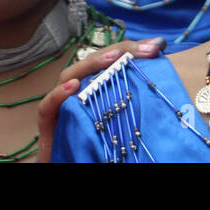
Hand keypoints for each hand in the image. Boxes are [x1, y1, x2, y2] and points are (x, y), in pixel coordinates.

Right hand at [36, 37, 165, 162]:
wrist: (69, 163)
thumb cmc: (97, 146)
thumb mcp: (121, 122)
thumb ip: (133, 106)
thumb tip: (163, 91)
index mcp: (94, 87)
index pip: (111, 61)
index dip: (132, 50)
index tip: (157, 46)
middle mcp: (76, 90)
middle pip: (92, 63)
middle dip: (119, 51)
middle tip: (145, 48)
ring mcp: (60, 104)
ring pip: (69, 76)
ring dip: (91, 64)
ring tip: (114, 57)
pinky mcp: (47, 121)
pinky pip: (48, 106)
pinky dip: (59, 94)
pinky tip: (74, 86)